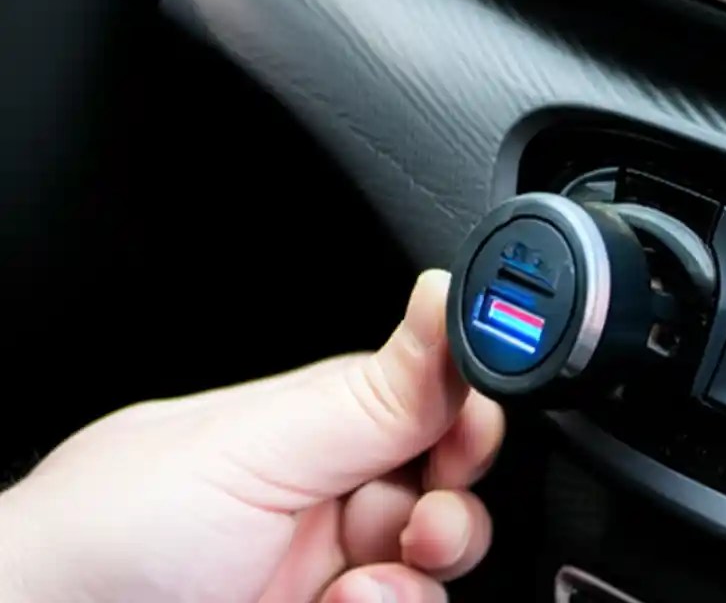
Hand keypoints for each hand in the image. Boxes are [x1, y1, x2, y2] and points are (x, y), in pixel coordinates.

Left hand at [0, 270, 503, 602]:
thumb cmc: (109, 531)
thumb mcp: (258, 447)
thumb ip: (374, 391)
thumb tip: (453, 296)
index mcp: (311, 430)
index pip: (426, 408)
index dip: (463, 422)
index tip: (471, 435)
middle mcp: (325, 499)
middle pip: (443, 490)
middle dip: (452, 504)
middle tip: (427, 518)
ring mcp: (325, 571)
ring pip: (434, 565)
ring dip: (422, 568)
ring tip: (372, 579)